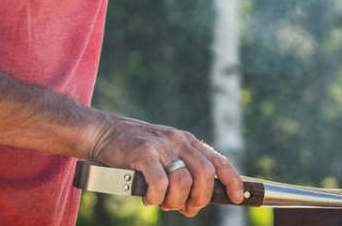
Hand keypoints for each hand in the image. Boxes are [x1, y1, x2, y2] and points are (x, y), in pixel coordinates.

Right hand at [85, 112, 242, 216]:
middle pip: (205, 175)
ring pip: (183, 182)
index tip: (238, 197)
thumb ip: (181, 178)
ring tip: (162, 202)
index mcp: (187, 142)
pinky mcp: (143, 153)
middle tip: (186, 208)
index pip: (218, 161)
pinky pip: (160, 183)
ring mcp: (162, 146)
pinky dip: (156, 198)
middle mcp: (179, 141)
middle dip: (199, 198)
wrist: (103, 133)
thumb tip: (193, 207)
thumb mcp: (164, 158)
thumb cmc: (134, 152)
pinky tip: (149, 199)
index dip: (232, 180)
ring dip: (174, 201)